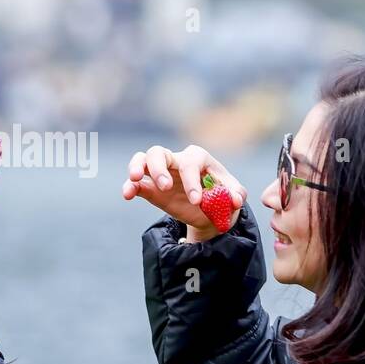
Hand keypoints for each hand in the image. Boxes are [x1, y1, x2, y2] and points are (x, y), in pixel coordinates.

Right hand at [122, 144, 246, 239]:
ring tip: (135, 180)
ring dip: (137, 167)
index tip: (196, 200)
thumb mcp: (234, 195)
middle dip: (158, 168)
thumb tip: (235, 199)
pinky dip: (130, 186)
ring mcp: (161, 173)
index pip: (190, 163)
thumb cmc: (223, 196)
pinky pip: (136, 183)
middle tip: (165, 187)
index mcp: (198, 158)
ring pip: (142, 159)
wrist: (211, 211)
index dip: (192, 180)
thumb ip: (236, 195)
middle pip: (159, 152)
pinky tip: (127, 195)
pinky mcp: (151, 188)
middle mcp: (176, 160)